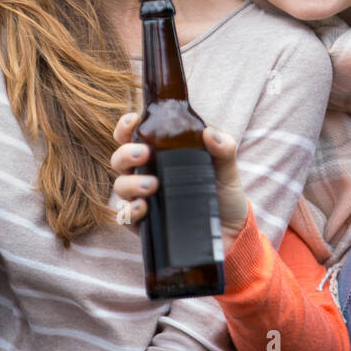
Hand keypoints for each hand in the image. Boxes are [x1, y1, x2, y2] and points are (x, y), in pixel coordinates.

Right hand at [109, 113, 248, 247]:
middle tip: (144, 154)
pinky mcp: (145, 223)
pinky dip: (130, 210)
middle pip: (119, 159)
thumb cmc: (222, 191)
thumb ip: (223, 148)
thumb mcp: (226, 168)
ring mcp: (142, 198)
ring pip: (120, 186)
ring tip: (153, 184)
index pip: (132, 135)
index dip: (125, 126)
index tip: (134, 121)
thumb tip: (210, 134)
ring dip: (131, 183)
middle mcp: (145, 173)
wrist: (231, 229)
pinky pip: (126, 217)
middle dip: (126, 153)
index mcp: (158, 154)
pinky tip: (143, 206)